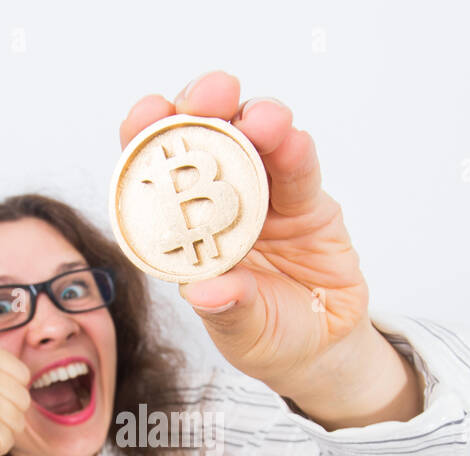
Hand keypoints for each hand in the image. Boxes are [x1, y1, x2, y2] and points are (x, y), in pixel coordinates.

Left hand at [118, 70, 371, 400]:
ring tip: (263, 119)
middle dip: (204, 107)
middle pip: (206, 142)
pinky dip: (296, 152)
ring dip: (257, 121)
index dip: (147, 140)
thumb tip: (205, 292)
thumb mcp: (242, 334)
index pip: (158, 175)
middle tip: (211, 94)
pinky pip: (300, 170)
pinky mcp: (307, 202)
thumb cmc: (266, 336)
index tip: (147, 113)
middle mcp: (220, 204)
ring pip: (256, 143)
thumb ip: (228, 310)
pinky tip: (294, 140)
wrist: (322, 348)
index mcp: (185, 230)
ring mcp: (264, 197)